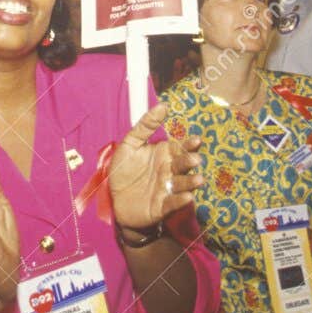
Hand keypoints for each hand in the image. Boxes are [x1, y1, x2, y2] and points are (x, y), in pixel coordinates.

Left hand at [108, 103, 203, 232]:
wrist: (113, 200)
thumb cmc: (123, 170)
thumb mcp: (130, 144)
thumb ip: (145, 126)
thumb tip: (163, 106)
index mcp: (163, 154)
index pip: (179, 147)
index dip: (188, 144)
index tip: (197, 140)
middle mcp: (168, 171)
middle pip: (182, 165)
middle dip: (189, 162)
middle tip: (195, 160)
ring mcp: (166, 189)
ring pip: (182, 184)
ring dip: (190, 182)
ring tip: (198, 180)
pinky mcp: (161, 206)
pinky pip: (172, 203)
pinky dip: (180, 200)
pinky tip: (187, 197)